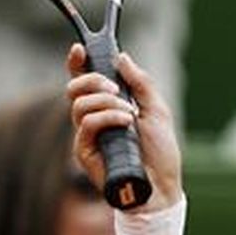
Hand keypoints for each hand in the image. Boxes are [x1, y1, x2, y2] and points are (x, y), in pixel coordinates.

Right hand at [66, 43, 182, 211]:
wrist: (161, 186)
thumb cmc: (161, 152)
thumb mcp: (157, 110)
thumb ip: (141, 83)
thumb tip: (123, 58)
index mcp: (110, 106)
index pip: (87, 81)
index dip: (78, 63)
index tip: (79, 49)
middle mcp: (95, 119)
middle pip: (74, 88)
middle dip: (93, 80)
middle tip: (115, 89)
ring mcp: (88, 136)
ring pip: (79, 104)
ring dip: (107, 103)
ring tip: (129, 115)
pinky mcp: (84, 152)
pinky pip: (86, 124)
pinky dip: (108, 117)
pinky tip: (125, 123)